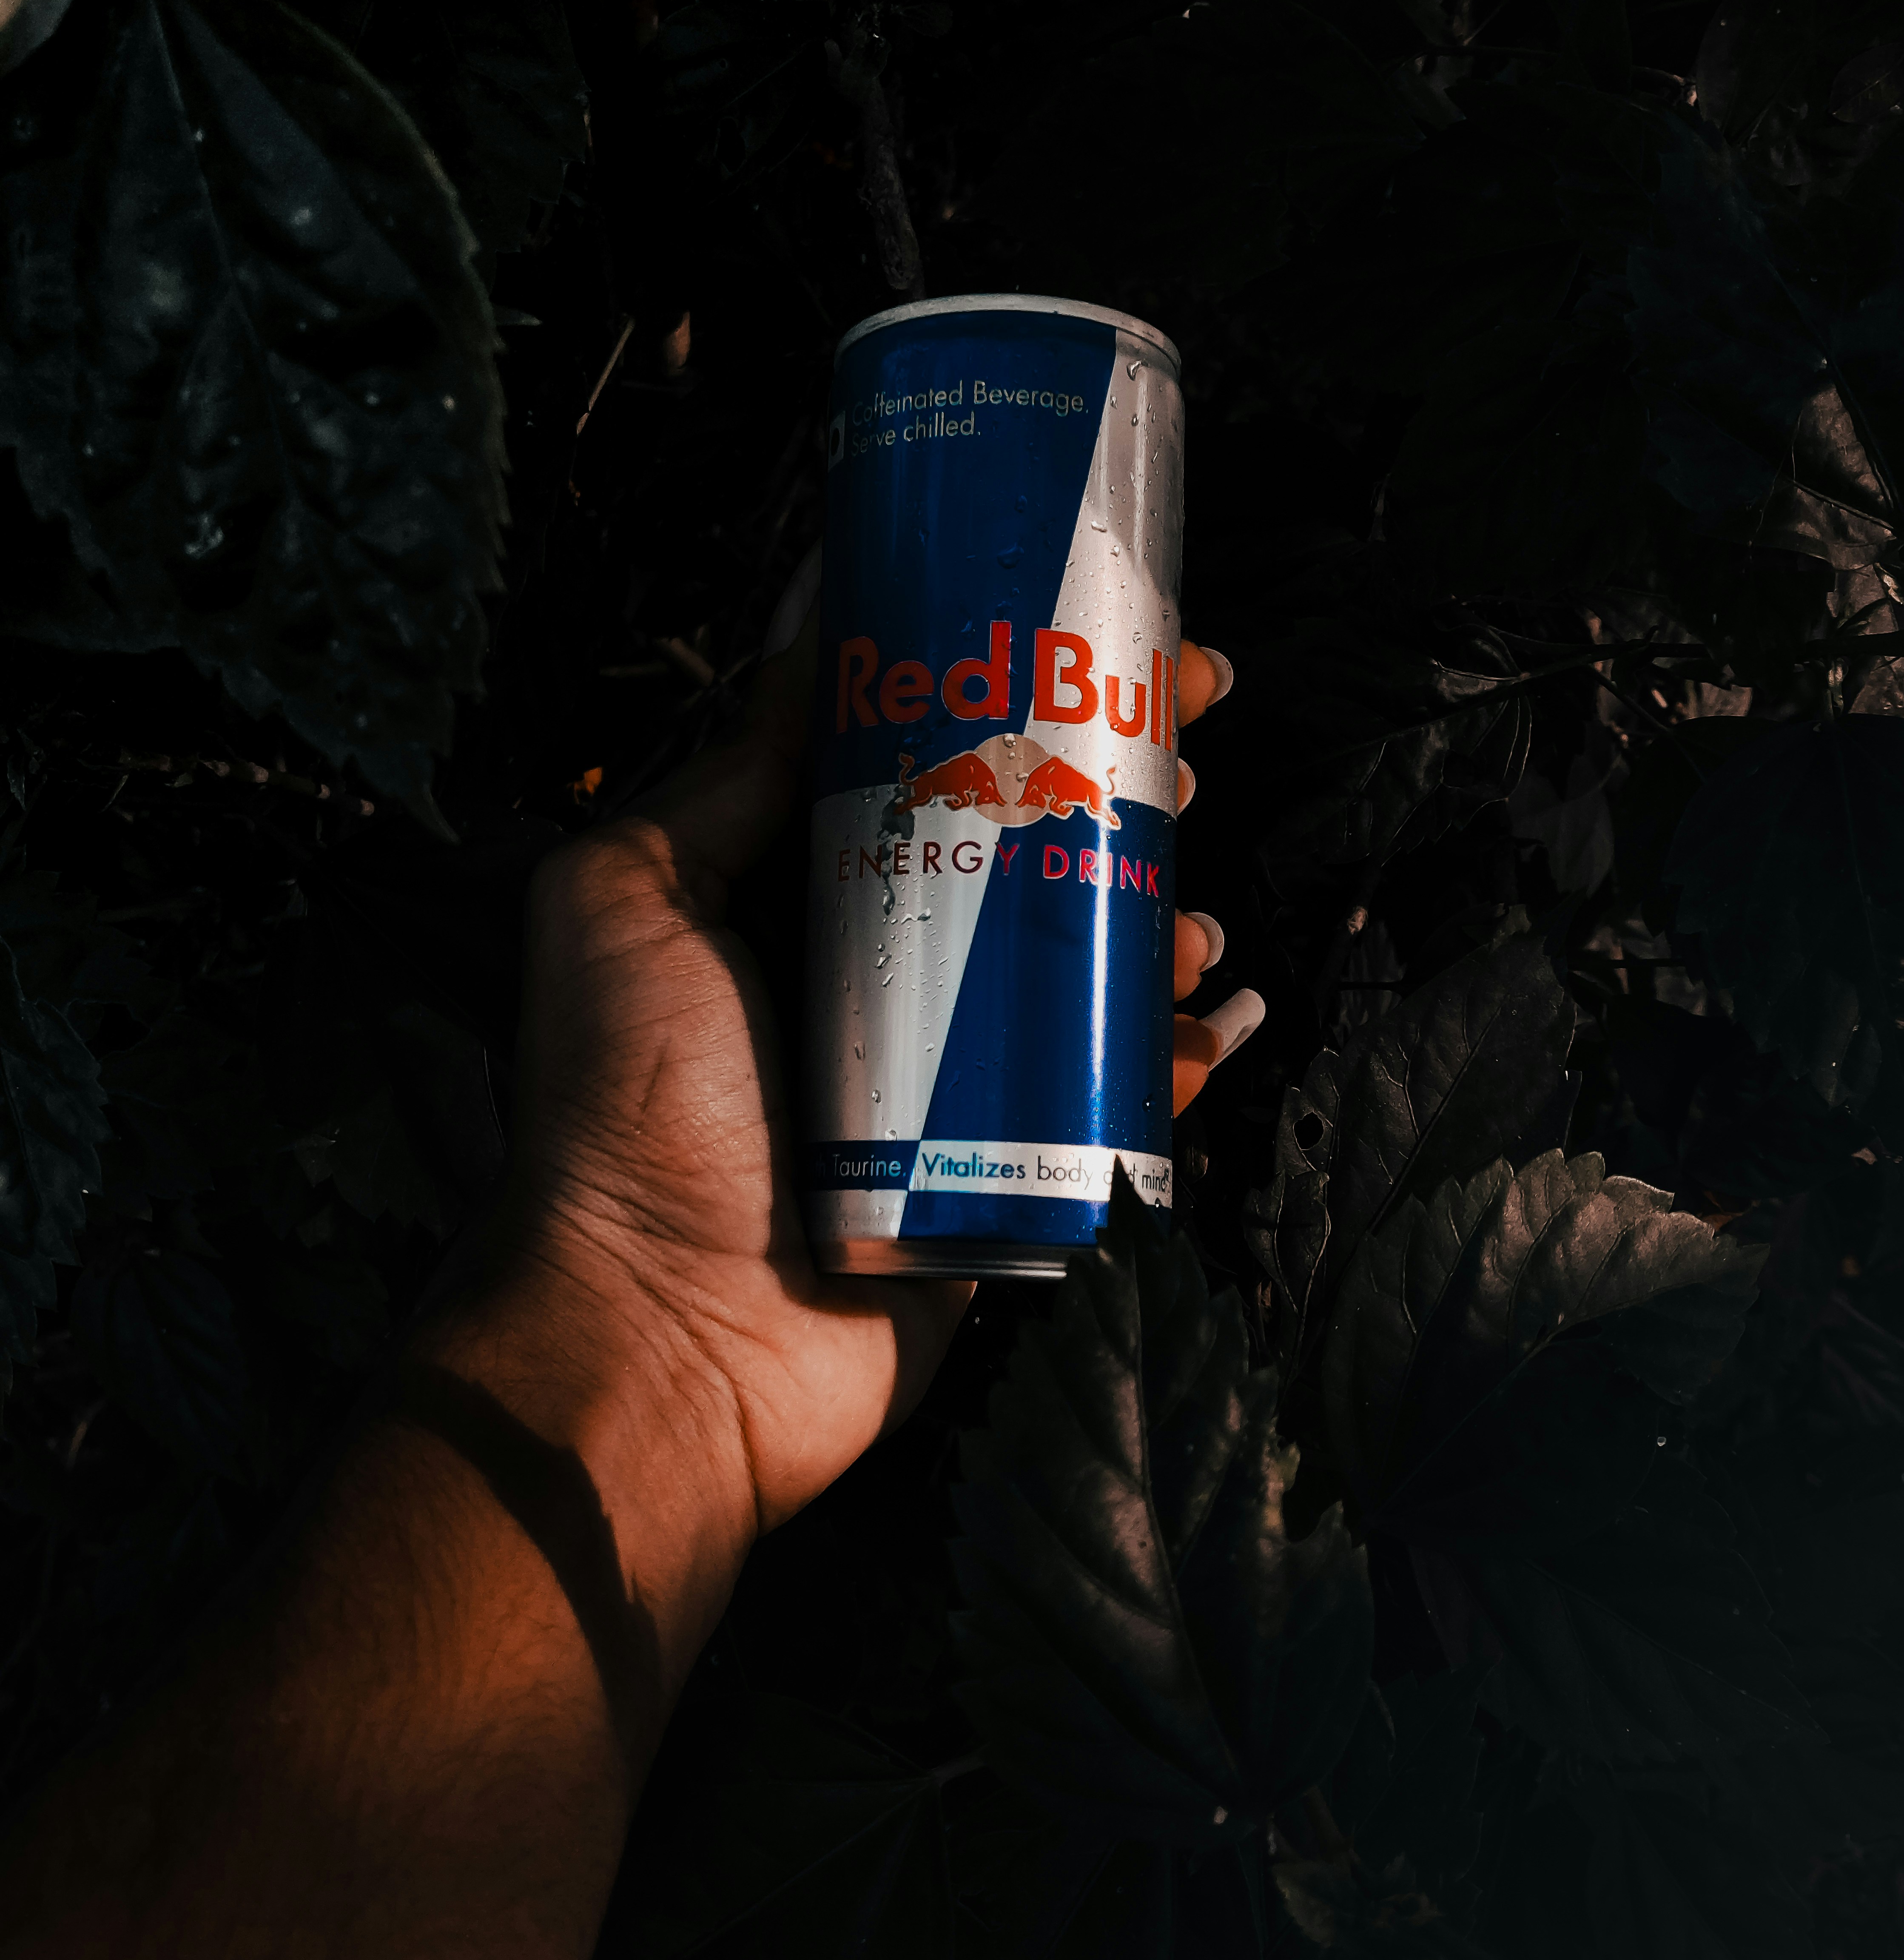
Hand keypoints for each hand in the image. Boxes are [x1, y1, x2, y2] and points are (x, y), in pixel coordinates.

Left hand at [449, 620, 1257, 1635]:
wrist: (659, 1332)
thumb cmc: (628, 1108)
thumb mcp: (628, 897)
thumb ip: (721, 773)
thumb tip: (810, 627)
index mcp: (794, 907)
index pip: (927, 775)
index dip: (1017, 707)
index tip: (1102, 647)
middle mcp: (877, 987)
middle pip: (1024, 863)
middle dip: (1120, 799)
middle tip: (1192, 752)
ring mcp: (947, 1091)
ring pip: (1082, 981)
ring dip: (1159, 930)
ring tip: (1193, 912)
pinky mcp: (1002, 1188)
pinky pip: (1110, 1114)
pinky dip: (1177, 1063)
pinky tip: (1219, 1017)